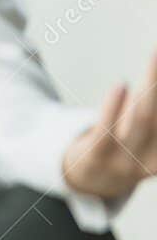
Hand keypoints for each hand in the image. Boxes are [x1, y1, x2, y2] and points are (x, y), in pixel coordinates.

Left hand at [62, 52, 156, 202]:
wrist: (89, 182)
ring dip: (151, 89)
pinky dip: (114, 107)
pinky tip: (121, 85)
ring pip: (141, 120)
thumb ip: (152, 114)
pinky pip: (106, 130)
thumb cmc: (124, 149)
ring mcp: (123, 159)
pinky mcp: (96, 154)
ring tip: (155, 58)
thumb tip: (155, 75)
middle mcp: (150, 159)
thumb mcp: (145, 135)